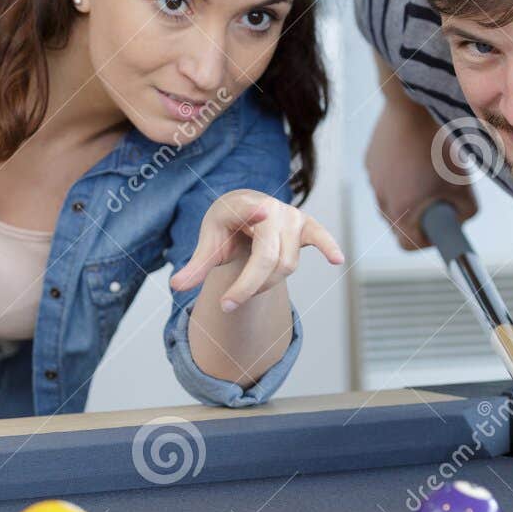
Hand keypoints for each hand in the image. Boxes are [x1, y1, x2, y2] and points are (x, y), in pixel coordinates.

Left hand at [170, 190, 344, 310]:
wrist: (244, 209)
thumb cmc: (225, 228)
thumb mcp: (209, 243)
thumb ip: (196, 267)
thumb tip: (176, 287)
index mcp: (242, 206)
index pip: (248, 212)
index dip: (255, 213)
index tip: (263, 213)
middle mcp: (271, 208)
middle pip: (268, 258)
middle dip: (248, 286)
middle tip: (226, 305)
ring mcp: (291, 217)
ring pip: (287, 265)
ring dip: (266, 283)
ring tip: (249, 283)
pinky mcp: (307, 226)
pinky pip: (321, 237)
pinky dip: (328, 247)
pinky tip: (336, 259)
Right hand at [366, 102, 478, 249]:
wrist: (412, 106)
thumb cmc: (438, 148)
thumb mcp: (463, 187)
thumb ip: (465, 213)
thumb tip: (459, 219)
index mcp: (400, 212)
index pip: (408, 244)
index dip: (427, 240)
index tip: (440, 226)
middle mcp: (381, 198)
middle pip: (399, 221)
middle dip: (420, 214)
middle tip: (441, 195)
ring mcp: (372, 177)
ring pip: (391, 196)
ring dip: (409, 191)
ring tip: (429, 167)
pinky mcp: (370, 159)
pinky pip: (385, 175)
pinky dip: (399, 171)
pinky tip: (416, 151)